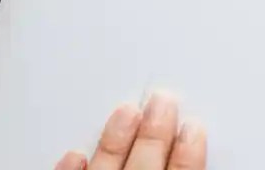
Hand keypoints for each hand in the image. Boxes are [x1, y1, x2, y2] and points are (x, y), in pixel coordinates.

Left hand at [54, 93, 206, 169]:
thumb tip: (193, 153)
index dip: (189, 152)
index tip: (193, 128)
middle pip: (145, 164)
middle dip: (155, 131)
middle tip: (162, 101)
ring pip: (106, 166)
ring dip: (116, 138)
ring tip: (126, 111)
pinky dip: (70, 169)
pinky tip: (75, 153)